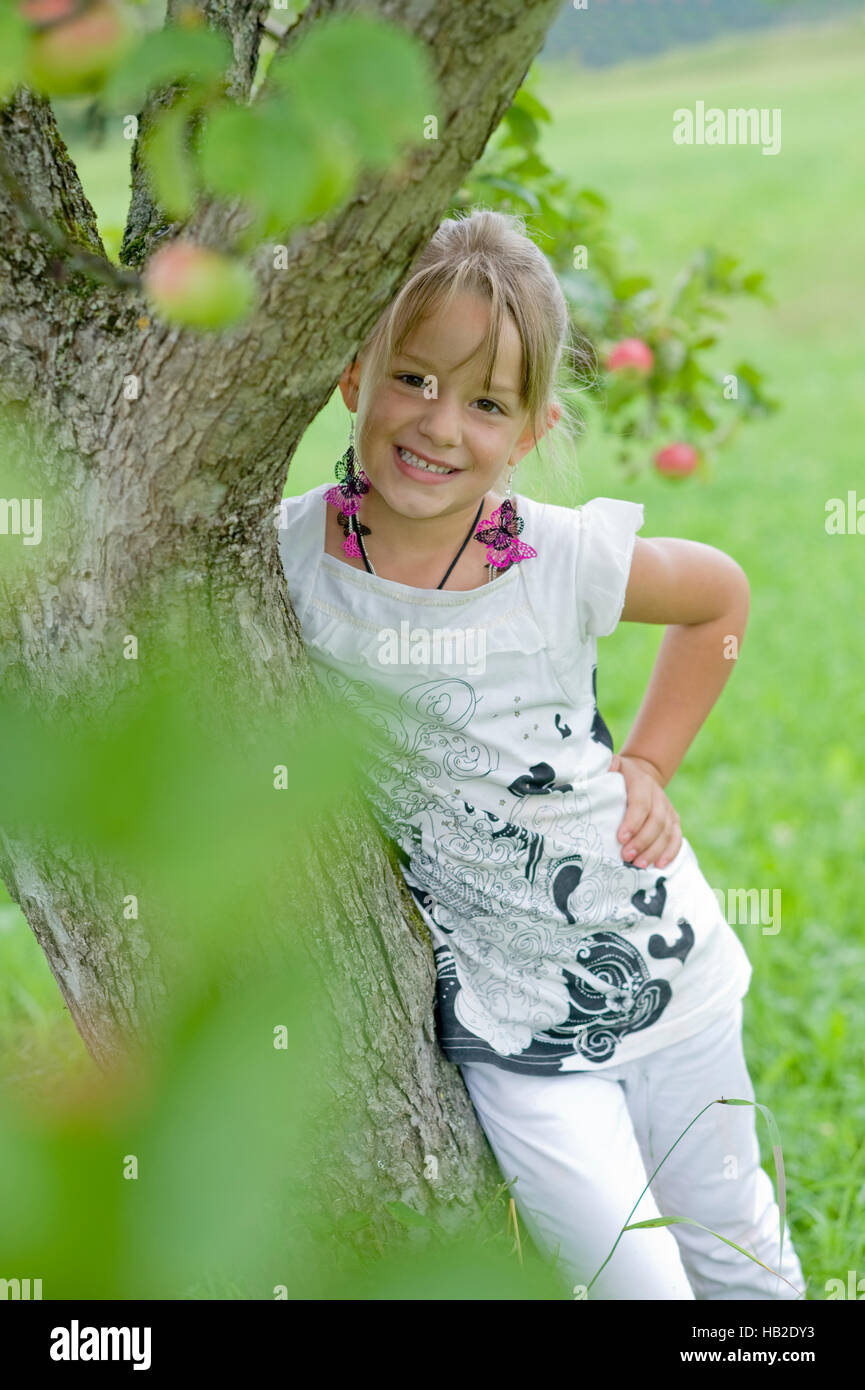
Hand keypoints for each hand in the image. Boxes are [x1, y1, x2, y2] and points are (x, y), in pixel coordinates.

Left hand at [609, 753, 681, 869]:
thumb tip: (605, 768)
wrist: (642, 772)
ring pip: (667, 832)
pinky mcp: (674, 821)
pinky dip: (670, 852)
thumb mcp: (612, 766)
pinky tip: (659, 865)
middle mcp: (659, 796)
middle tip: (626, 857)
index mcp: (642, 783)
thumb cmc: (620, 775)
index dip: (633, 822)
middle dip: (642, 841)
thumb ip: (607, 767)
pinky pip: (677, 838)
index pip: (640, 804)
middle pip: (656, 821)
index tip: (620, 838)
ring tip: (638, 865)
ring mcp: (669, 809)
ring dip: (654, 851)